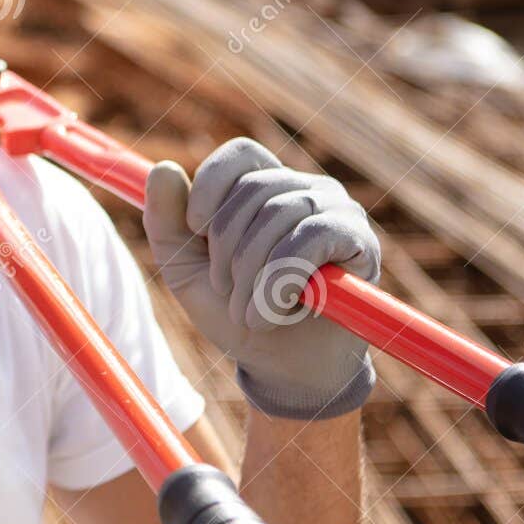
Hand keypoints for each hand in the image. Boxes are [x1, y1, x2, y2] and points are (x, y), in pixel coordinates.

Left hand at [142, 138, 379, 419]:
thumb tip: (164, 168)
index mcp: (267, 186)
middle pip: (253, 189)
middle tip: (227, 292)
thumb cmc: (235, 312)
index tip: (195, 229)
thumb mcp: (185, 268)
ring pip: (278, 215)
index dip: (212, 184)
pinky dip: (280, 282)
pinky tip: (275, 314)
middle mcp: (306, 189)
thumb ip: (165, 220)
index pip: (241, 154)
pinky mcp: (360, 240)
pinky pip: (311, 238)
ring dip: (251, 276)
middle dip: (226, 251)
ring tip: (249, 313)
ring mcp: (337, 211)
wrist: (282, 368)